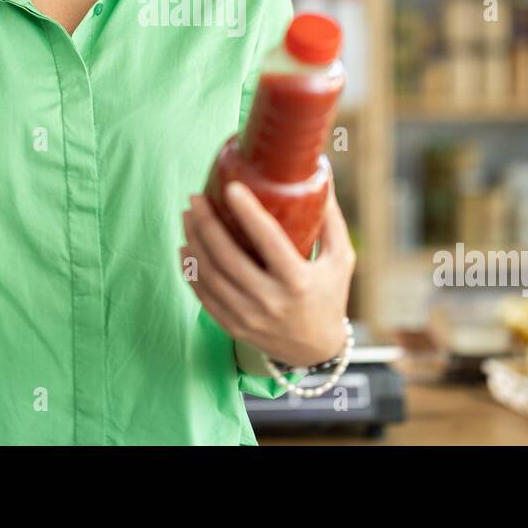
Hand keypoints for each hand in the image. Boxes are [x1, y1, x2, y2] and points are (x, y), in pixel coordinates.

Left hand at [180, 180, 354, 368]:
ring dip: (193, 242)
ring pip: (210, 275)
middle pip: (227, 257)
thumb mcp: (341, 259)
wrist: (316, 351)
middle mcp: (270, 300)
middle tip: (195, 198)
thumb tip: (321, 175)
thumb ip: (330, 220)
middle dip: (206, 223)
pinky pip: (203, 296)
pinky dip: (191, 270)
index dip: (247, 212)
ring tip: (187, 216)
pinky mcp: (233, 326)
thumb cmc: (330, 295)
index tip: (231, 186)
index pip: (268, 240)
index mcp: (297, 280)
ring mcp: (248, 316)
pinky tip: (186, 248)